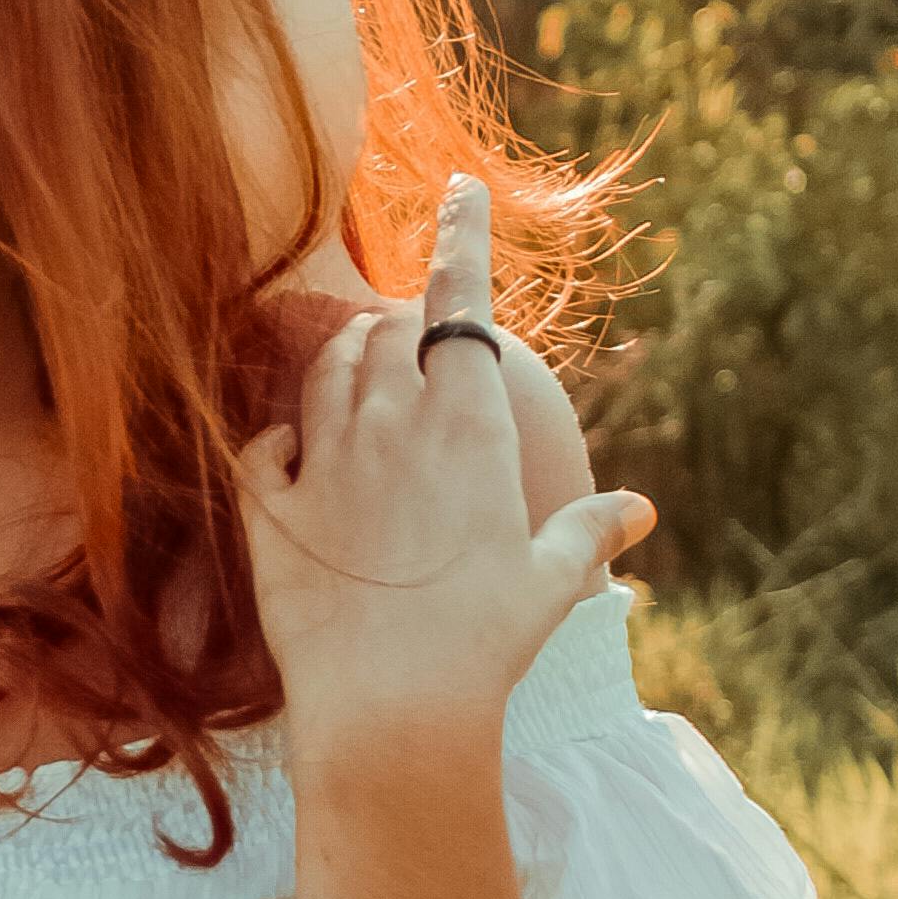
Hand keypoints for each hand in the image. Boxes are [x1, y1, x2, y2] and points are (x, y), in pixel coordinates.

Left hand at [236, 178, 652, 764]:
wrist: (392, 707)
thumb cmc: (487, 642)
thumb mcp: (551, 582)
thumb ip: (588, 533)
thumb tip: (638, 513)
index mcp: (466, 426)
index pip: (460, 303)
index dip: (461, 239)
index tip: (458, 191)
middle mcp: (390, 425)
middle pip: (383, 332)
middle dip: (394, 321)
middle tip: (404, 334)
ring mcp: (324, 463)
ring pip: (323, 373)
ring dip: (341, 360)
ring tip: (357, 369)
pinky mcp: (269, 512)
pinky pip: (260, 448)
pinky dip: (276, 437)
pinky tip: (288, 449)